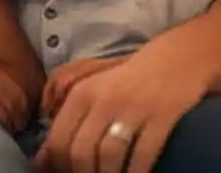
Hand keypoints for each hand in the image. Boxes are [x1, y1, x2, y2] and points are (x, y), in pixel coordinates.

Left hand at [35, 37, 208, 172]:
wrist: (178, 58)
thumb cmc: (130, 82)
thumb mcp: (95, 93)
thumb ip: (69, 123)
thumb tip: (42, 160)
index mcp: (82, 94)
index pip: (59, 141)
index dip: (60, 166)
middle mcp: (103, 100)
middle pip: (81, 152)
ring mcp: (133, 108)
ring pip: (109, 156)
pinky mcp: (161, 116)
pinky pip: (143, 155)